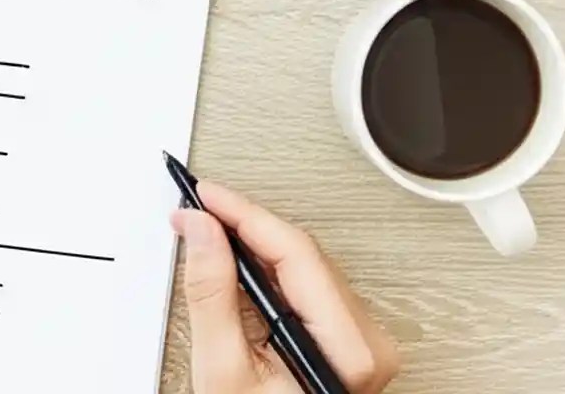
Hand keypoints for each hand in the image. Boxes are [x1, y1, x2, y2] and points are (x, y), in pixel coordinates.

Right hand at [171, 181, 399, 393]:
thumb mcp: (223, 370)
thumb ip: (212, 295)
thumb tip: (203, 233)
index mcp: (350, 347)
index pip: (295, 252)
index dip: (243, 214)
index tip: (205, 195)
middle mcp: (367, 339)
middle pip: (301, 253)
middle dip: (243, 224)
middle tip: (196, 208)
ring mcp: (361, 340)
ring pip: (303, 264)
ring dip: (253, 243)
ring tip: (208, 229)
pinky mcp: (347, 340)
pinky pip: (306, 284)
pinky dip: (267, 267)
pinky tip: (236, 258)